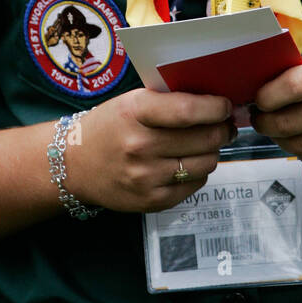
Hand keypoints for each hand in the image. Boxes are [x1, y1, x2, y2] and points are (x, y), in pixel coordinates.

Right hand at [64, 90, 234, 212]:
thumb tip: (215, 102)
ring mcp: (146, 177)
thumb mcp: (131, 101)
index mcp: (135, 112)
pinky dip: (198, 172)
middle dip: (222, 130)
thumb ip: (168, 101)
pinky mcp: (151, 201)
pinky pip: (194, 185)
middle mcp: (140, 146)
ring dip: (212, 151)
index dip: (215, 108)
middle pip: (204, 138)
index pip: (188, 110)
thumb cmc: (109, 126)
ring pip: (206, 163)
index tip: (225, 106)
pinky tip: (187, 162)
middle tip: (225, 125)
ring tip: (206, 143)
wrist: (75, 164)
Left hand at [251, 50, 301, 170]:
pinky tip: (301, 140)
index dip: (267, 97)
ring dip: (280, 140)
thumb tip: (260, 86)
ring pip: (301, 147)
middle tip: (260, 119)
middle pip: (292, 122)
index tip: (258, 99)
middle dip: (266, 123)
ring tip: (277, 131)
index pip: (293, 86)